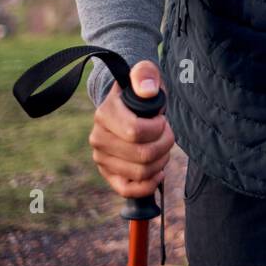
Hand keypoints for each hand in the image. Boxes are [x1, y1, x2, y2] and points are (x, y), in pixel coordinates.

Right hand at [89, 60, 174, 198]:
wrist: (129, 107)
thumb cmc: (141, 92)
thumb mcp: (145, 75)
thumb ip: (146, 75)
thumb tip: (147, 91)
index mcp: (104, 114)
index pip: (136, 132)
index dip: (158, 128)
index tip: (162, 118)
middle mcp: (98, 138)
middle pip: (142, 155)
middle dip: (164, 144)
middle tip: (167, 133)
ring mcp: (101, 158)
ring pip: (141, 172)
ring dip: (161, 161)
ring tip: (162, 147)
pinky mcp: (108, 175)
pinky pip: (128, 190)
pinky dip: (149, 183)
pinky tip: (158, 170)